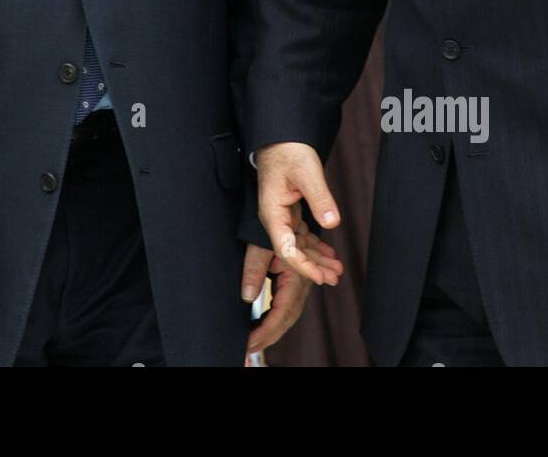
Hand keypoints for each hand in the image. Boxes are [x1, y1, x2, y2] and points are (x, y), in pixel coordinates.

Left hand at [242, 228, 343, 359]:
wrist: (292, 196)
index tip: (249, 345)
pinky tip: (265, 325)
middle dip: (268, 336)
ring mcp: (300, 279)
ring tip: (253, 343)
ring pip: (289, 312)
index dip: (265, 332)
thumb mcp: (260, 242)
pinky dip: (277, 317)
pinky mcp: (295, 276)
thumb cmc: (275, 217)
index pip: (281, 313)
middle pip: (287, 317)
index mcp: (294, 276)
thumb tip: (246, 297)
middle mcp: (301, 281)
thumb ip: (254, 269)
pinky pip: (288, 302)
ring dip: (273, 329)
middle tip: (247, 350)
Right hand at [256, 141, 342, 285]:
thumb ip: (320, 199)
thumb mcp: (308, 173)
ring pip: (297, 245)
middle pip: (291, 251)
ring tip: (336, 270)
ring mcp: (281, 215)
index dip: (302, 265)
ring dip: (316, 258)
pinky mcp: (289, 211)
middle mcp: (274, 218)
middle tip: (334, 278)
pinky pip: (301, 235)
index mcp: (272, 212)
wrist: (280, 138)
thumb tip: (332, 222)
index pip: (284, 248)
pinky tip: (328, 254)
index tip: (319, 277)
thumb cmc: (289, 150)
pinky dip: (314, 245)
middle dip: (312, 267)